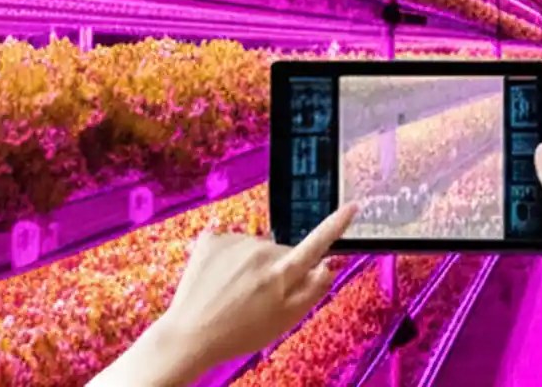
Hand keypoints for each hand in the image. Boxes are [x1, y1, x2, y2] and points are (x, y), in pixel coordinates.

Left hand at [92, 205, 357, 385]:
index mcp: (282, 272)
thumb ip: (313, 290)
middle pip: (283, 251)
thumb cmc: (241, 333)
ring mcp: (235, 242)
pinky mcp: (212, 239)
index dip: (336, 225)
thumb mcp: (287, 320)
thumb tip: (329, 264)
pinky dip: (228, 257)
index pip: (317, 242)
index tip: (352, 206)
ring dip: (252, 264)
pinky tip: (219, 278)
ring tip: (235, 292)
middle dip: (279, 268)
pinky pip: (231, 241)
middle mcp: (261, 250)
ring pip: (257, 247)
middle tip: (261, 298)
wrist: (189, 336)